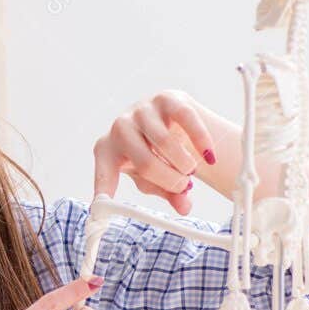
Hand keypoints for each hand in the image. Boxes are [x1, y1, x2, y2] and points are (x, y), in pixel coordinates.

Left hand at [93, 89, 219, 215]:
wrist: (173, 122)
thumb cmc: (156, 154)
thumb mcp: (156, 179)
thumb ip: (169, 194)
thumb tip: (185, 207)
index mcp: (107, 151)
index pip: (103, 175)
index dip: (103, 192)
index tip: (100, 211)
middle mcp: (119, 128)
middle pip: (146, 163)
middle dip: (170, 180)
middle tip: (183, 185)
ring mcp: (141, 110)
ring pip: (165, 142)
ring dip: (184, 163)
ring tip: (191, 169)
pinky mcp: (165, 98)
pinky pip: (186, 119)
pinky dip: (200, 141)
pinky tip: (208, 156)